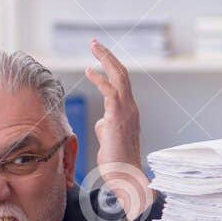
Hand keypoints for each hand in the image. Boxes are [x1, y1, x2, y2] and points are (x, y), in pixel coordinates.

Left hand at [85, 41, 152, 220]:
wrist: (126, 178)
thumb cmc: (117, 162)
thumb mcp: (109, 139)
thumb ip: (106, 126)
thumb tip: (101, 122)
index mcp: (128, 111)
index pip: (121, 82)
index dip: (109, 67)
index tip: (97, 56)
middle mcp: (130, 107)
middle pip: (121, 73)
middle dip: (108, 56)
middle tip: (94, 42)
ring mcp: (126, 111)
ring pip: (119, 76)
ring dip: (106, 59)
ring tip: (94, 46)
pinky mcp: (118, 118)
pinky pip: (111, 91)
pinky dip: (101, 78)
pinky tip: (90, 71)